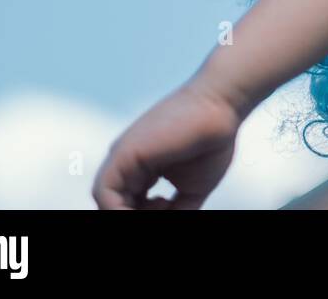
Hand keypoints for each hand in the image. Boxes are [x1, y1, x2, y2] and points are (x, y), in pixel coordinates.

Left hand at [91, 78, 243, 209]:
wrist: (222, 106)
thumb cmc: (213, 141)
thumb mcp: (191, 189)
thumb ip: (176, 211)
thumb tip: (165, 221)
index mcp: (139, 170)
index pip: (128, 206)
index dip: (144, 214)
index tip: (172, 210)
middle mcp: (126, 164)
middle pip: (117, 205)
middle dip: (136, 215)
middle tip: (169, 210)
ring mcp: (122, 158)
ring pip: (107, 203)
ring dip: (127, 216)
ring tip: (165, 210)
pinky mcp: (122, 154)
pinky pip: (105, 195)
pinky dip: (118, 212)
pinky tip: (153, 209)